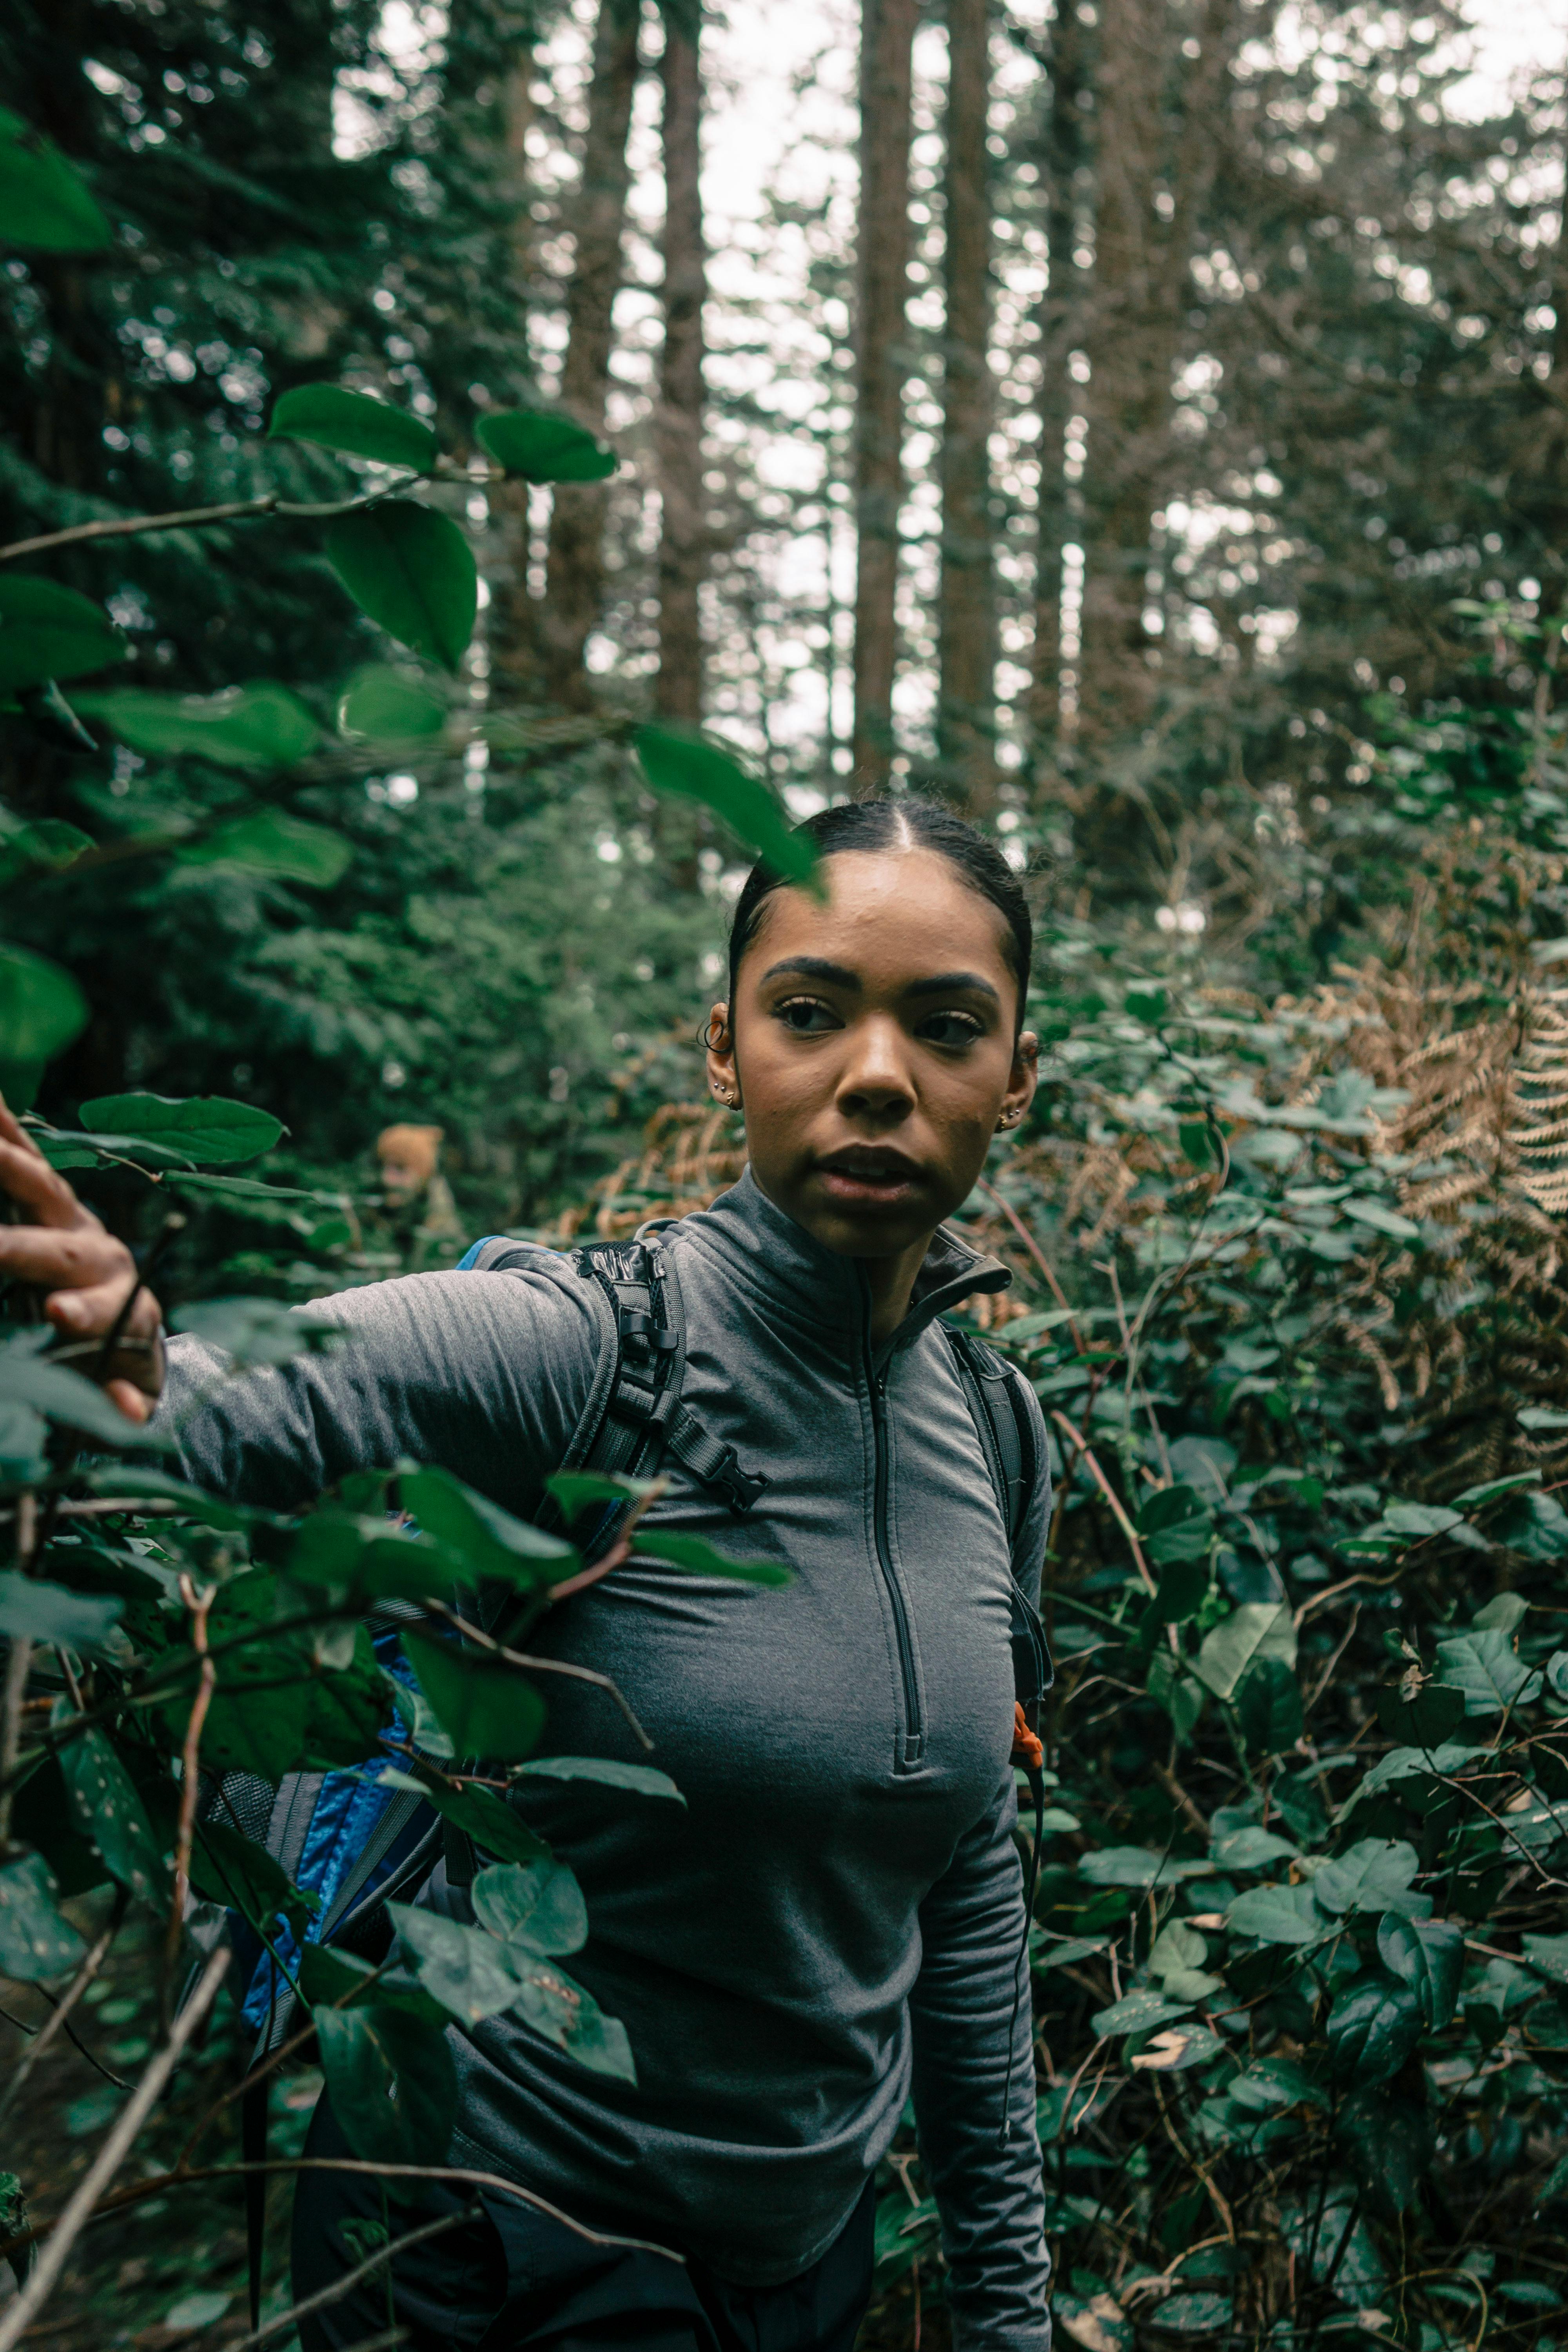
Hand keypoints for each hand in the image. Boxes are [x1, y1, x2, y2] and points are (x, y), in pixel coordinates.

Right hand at [0, 1097, 163, 1421]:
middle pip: (62, 1247)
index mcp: (124, 1304)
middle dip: (20, 1250)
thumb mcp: (123, 1388)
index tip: (56, 1312)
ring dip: (8, 1164)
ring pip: (42, 1188)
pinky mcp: (53, 1198)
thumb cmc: (114, 1362)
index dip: (82, 1310)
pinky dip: (5, 1128)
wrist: (128, 1319)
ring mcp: (76, 1219)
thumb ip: (122, 1399)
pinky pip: (25, 1157)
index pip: (102, 1308)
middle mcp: (103, 1254)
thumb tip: (132, 1417)